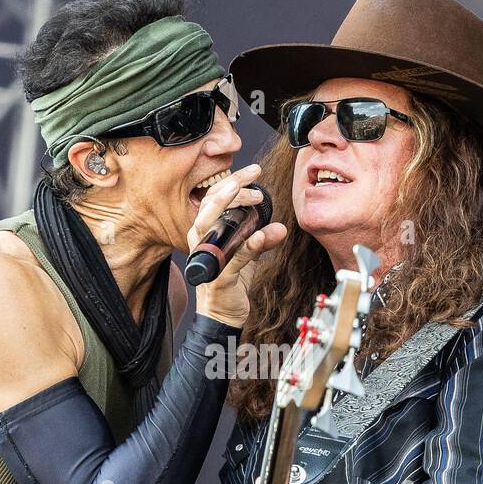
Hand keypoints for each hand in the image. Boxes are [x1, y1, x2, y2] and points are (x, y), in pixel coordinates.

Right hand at [191, 163, 286, 327]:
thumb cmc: (231, 280)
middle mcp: (202, 242)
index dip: (231, 181)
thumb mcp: (247, 254)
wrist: (224, 313)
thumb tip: (280, 228)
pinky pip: (233, 258)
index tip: (253, 171)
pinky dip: (248, 246)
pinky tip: (261, 235)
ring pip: (211, 225)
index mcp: (207, 232)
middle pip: (208, 205)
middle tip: (252, 175)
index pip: (213, 198)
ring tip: (250, 194)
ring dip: (229, 206)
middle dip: (230, 186)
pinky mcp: (220, 277)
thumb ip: (260, 238)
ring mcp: (208, 258)